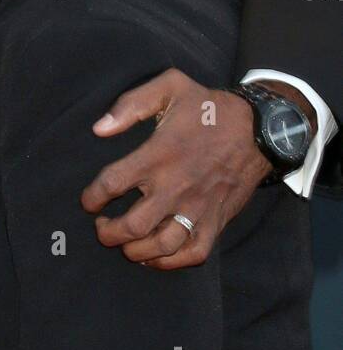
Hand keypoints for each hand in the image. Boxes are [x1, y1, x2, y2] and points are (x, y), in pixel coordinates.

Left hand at [81, 68, 280, 269]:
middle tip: (102, 227)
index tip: (89, 201)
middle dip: (107, 233)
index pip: (111, 184)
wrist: (260, 130)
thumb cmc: (209, 109)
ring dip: (134, 251)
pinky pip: (192, 254)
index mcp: (159, 155)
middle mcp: (176, 186)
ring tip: (125, 243)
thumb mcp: (170, 87)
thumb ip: (131, 104)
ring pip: (160, 246)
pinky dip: (169, 262)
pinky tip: (154, 255)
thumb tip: (99, 129)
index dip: (92, 197)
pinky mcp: (216, 221)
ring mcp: (197, 208)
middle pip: (131, 226)